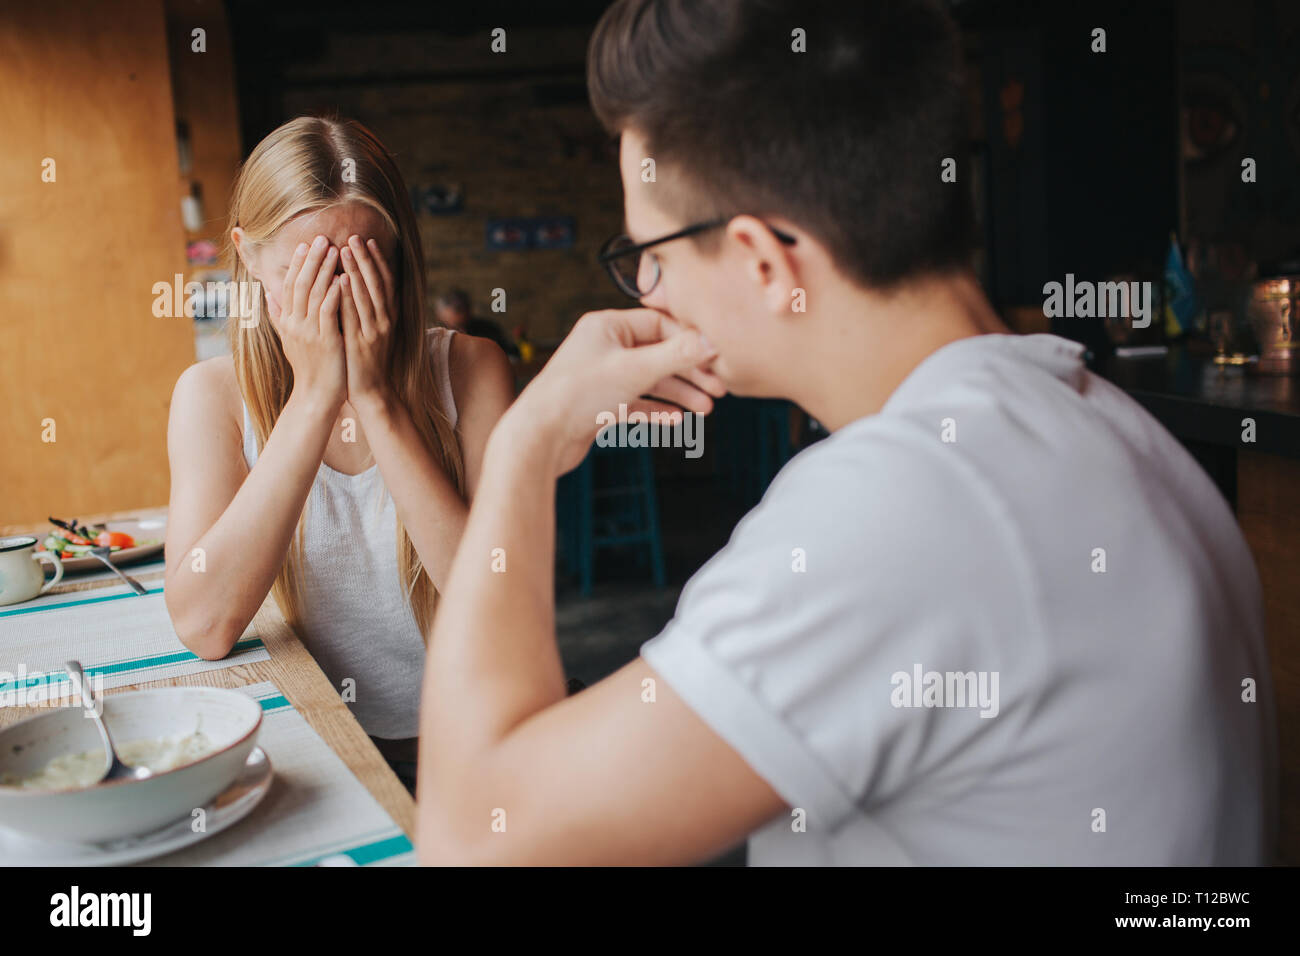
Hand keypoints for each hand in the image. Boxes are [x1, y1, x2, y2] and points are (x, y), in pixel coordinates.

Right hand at [270, 235, 345, 409]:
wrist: (316, 396)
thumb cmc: (309, 367)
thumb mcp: (289, 340)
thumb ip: (280, 316)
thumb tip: (268, 294)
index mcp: (288, 321)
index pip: (290, 285)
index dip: (298, 264)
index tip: (306, 245)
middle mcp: (295, 323)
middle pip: (300, 284)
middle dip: (311, 260)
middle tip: (321, 238)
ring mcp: (308, 332)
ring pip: (314, 294)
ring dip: (324, 270)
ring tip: (334, 251)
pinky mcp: (325, 341)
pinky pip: (328, 312)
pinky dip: (333, 294)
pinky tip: (341, 279)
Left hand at [339, 235, 396, 408]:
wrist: (370, 389)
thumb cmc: (366, 359)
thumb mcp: (372, 331)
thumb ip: (369, 309)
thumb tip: (360, 286)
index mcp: (388, 317)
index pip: (385, 282)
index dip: (377, 261)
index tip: (368, 241)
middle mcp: (385, 321)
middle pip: (376, 284)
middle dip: (365, 259)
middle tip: (354, 238)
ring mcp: (374, 331)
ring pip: (366, 295)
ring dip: (356, 271)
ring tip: (345, 251)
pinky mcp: (360, 342)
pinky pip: (353, 314)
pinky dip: (347, 296)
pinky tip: (339, 280)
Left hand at [500, 309, 723, 476]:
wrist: (540, 436)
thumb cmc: (576, 395)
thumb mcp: (635, 369)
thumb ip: (676, 355)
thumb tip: (709, 342)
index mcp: (606, 327)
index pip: (659, 324)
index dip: (689, 342)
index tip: (714, 359)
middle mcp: (603, 348)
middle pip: (658, 354)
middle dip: (689, 372)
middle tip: (718, 388)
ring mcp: (601, 377)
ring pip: (650, 381)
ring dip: (678, 394)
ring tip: (705, 410)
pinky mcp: (599, 404)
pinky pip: (636, 403)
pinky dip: (657, 410)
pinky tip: (677, 420)